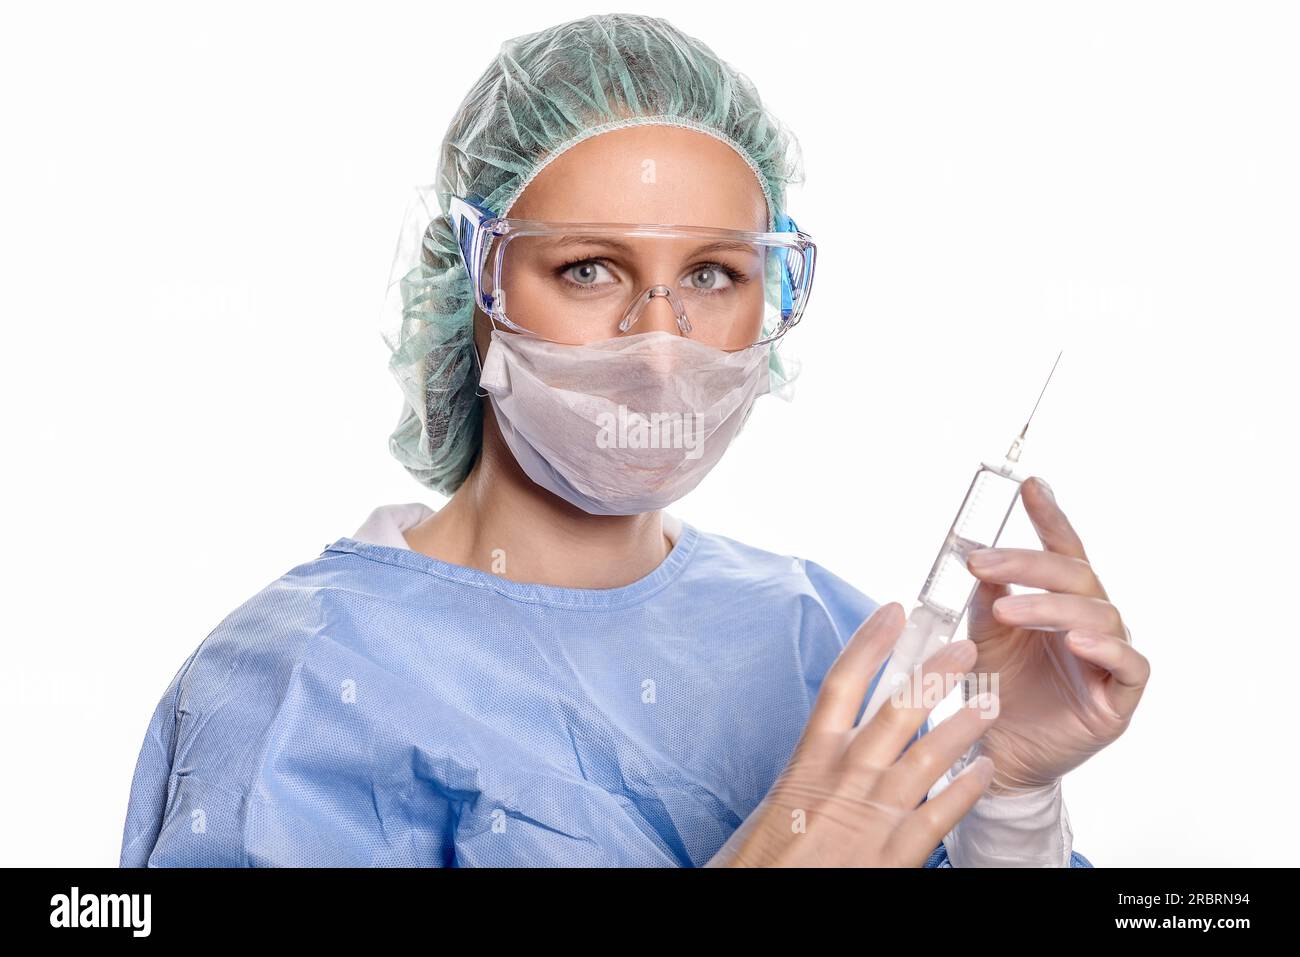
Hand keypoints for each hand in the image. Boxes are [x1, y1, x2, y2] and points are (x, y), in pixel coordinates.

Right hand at [707, 603, 1000, 866]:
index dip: (870, 643)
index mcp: (810, 758)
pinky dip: (966, 790)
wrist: (766, 900)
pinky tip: (984, 771)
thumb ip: (813, 773)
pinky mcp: (897, 853)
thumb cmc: (766, 857)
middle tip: (964, 647)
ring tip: (989, 703)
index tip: (891, 612)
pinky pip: (942, 814)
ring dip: (962, 725)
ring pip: (928, 755)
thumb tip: (832, 752)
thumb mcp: (782, 800)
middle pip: (897, 710)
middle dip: (934, 674)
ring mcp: (875, 812)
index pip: (843, 684)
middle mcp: (846, 776)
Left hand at [962, 475, 1150, 792]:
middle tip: (983, 562)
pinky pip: (1128, 665)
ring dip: (1051, 607)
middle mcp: (1090, 621)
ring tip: (1007, 608)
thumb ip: (985, 597)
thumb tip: (977, 556)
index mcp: (1059, 600)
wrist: (999, 750)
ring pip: (1098, 615)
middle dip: (1030, 564)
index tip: (1030, 484)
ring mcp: (1110, 657)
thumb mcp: (982, 636)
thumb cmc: (996, 687)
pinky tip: (1075, 642)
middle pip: (1076, 577)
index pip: (1062, 550)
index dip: (1050, 516)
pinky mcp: (1120, 697)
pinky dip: (1105, 649)